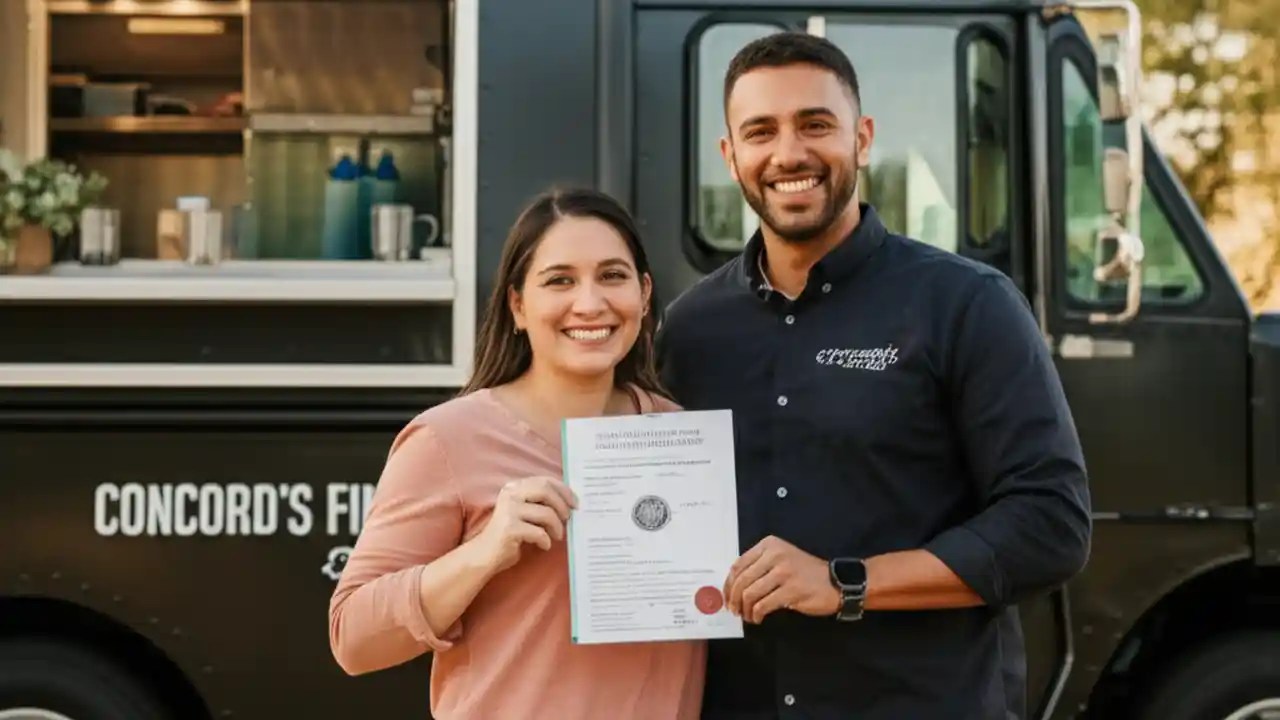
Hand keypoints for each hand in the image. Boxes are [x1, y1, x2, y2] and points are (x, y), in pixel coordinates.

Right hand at [476, 476, 577, 574]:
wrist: (484, 555)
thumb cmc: (510, 534)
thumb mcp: (524, 512)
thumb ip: (539, 503)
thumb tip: (569, 502)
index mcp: (514, 487)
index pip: (544, 480)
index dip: (564, 490)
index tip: (575, 503)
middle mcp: (510, 494)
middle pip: (546, 490)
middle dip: (562, 505)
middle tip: (568, 519)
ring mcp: (509, 510)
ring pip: (546, 513)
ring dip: (557, 527)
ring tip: (557, 536)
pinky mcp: (510, 528)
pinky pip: (539, 532)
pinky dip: (546, 541)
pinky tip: (544, 546)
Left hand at [724, 536, 840, 623]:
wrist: (836, 582)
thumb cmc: (806, 573)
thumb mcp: (781, 559)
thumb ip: (759, 566)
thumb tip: (733, 585)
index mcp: (769, 545)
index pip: (738, 565)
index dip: (728, 584)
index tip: (727, 597)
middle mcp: (775, 555)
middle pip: (742, 580)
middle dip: (734, 599)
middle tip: (734, 610)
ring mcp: (783, 572)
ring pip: (750, 594)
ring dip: (745, 609)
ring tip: (748, 616)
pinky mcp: (791, 590)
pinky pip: (763, 605)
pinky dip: (756, 614)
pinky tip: (758, 618)